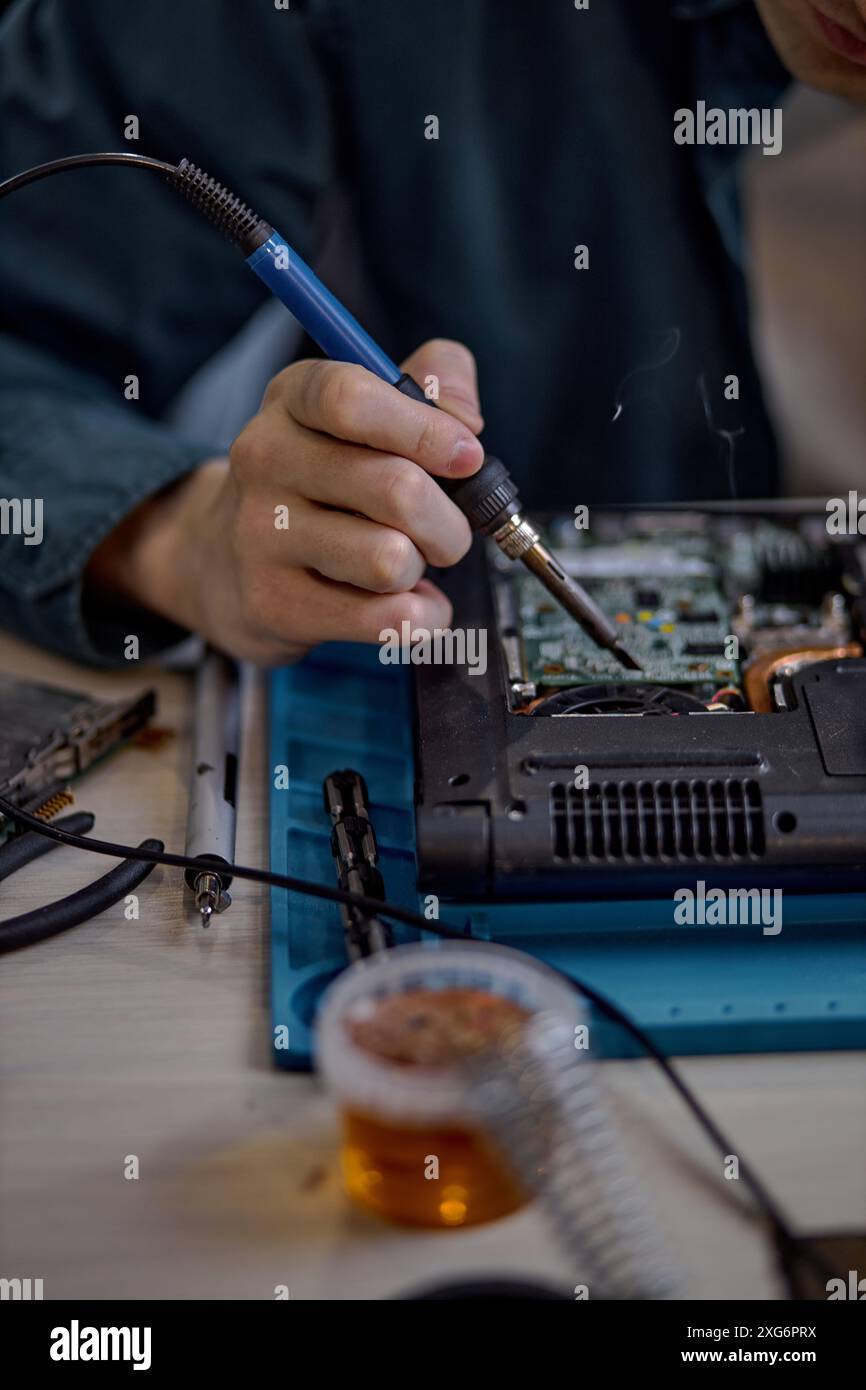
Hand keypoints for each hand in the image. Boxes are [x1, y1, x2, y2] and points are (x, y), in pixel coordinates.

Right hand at [87, 339, 484, 662]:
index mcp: (292, 400)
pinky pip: (384, 619)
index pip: (352, 400)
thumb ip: (432, 387)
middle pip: (396, 490)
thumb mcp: (366, 414)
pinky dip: (421, 617)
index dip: (425, 429)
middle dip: (449, 521)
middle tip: (446, 533)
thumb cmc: (322, 481)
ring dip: (424, 569)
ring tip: (408, 565)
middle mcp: (265, 459)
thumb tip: (466, 423)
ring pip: (391, 560)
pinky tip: (410, 605)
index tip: (467, 456)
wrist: (222, 561)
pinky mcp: (273, 604)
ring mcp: (261, 535)